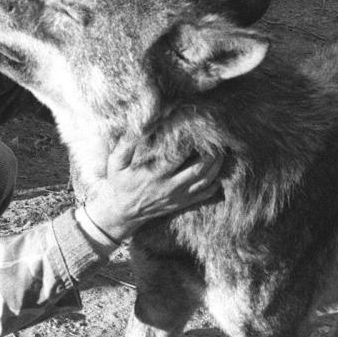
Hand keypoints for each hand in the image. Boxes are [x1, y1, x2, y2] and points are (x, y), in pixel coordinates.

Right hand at [82, 136, 222, 242]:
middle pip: (198, 170)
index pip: (178, 156)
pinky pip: (204, 196)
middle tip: (218, 138)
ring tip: (222, 152)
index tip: (198, 128)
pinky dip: (215, 185)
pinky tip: (219, 174)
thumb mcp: (115, 162)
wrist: (122, 211)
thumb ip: (126, 144)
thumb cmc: (119, 182)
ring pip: (205, 182)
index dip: (190, 142)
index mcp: (154, 175)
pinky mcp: (181, 203)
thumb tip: (141, 125)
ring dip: (216, 167)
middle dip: (211, 154)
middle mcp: (169, 187)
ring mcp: (178, 197)